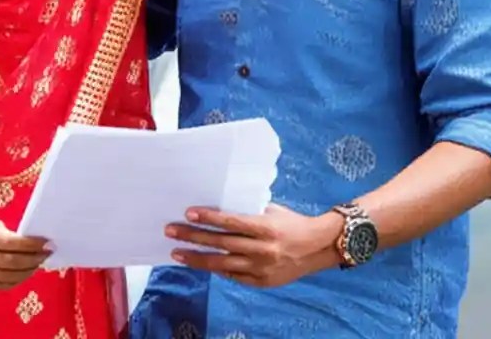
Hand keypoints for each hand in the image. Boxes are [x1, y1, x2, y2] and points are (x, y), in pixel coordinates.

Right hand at [0, 213, 50, 289]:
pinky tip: (26, 271)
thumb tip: (35, 246)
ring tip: (39, 263)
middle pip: (11, 262)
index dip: (31, 245)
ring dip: (29, 270)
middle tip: (47, 253)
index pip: (10, 243)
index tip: (47, 243)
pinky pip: (2, 285)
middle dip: (34, 259)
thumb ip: (9, 235)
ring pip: (9, 276)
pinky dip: (18, 279)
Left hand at [166, 204, 342, 287]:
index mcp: (265, 228)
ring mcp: (261, 268)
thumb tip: (220, 208)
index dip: (208, 218)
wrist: (320, 248)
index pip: (231, 222)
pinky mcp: (262, 282)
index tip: (188, 212)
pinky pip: (234, 276)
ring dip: (197, 258)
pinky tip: (201, 263)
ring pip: (222, 264)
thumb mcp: (272, 212)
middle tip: (170, 231)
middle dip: (193, 237)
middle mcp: (262, 249)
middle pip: (221, 243)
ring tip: (177, 253)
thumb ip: (248, 212)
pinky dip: (217, 269)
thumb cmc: (293, 224)